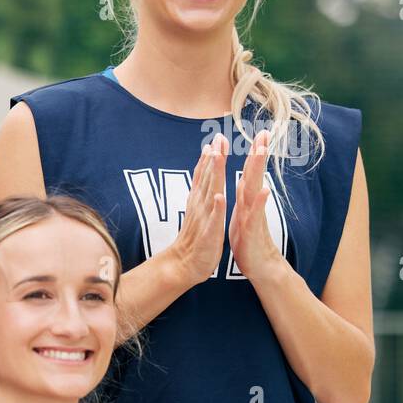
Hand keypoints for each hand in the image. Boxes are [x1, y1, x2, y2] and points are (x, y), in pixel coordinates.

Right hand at [166, 134, 226, 285]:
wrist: (184, 265)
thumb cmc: (195, 239)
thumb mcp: (199, 212)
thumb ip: (201, 192)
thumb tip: (205, 173)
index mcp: (200, 201)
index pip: (205, 175)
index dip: (211, 156)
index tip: (217, 138)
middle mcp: (200, 206)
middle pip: (208, 178)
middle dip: (213, 157)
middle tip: (218, 138)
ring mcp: (204, 219)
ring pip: (210, 193)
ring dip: (214, 175)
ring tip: (218, 157)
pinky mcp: (209, 235)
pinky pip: (213, 220)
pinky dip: (216, 208)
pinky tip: (219, 197)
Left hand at [227, 131, 283, 283]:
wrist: (260, 267)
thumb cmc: (249, 241)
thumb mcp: (243, 214)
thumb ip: (245, 196)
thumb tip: (246, 179)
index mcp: (246, 201)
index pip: (250, 172)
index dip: (253, 153)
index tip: (258, 132)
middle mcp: (252, 205)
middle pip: (255, 175)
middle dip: (259, 154)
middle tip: (264, 133)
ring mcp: (254, 217)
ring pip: (255, 190)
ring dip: (257, 171)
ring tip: (260, 152)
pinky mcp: (251, 232)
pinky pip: (254, 216)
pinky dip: (258, 203)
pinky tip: (264, 190)